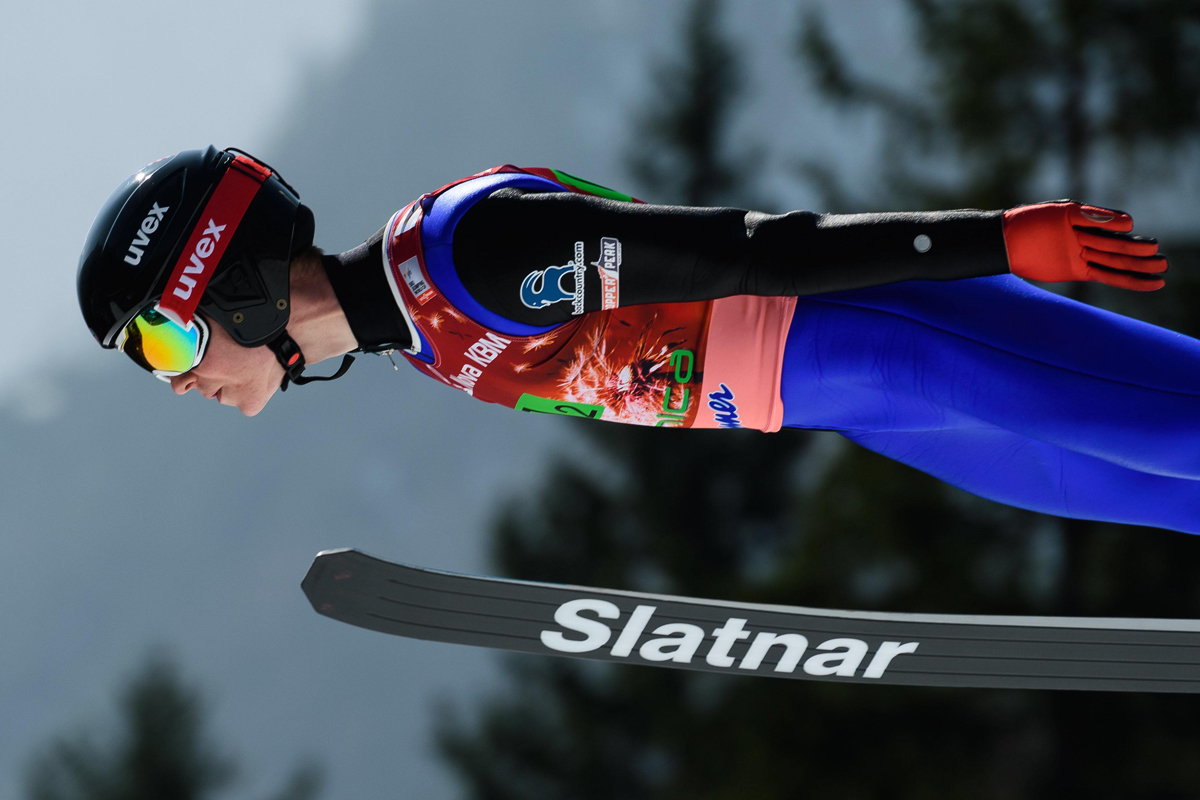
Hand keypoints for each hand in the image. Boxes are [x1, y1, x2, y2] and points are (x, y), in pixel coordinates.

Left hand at [1003, 201, 1166, 290]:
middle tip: (1163, 260)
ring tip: (1162, 269)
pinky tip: (1146, 283)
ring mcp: (1081, 256)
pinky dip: (1126, 281)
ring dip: (1138, 267)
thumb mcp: (1059, 213)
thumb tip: (1128, 222)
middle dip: (1140, 254)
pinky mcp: (1076, 271)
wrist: (1004, 241)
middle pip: (1117, 247)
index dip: (1127, 234)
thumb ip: (1092, 216)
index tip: (1144, 238)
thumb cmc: (1029, 221)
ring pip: (1115, 263)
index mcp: (1084, 220)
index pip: (1113, 228)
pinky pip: (1106, 276)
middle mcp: (1085, 239)